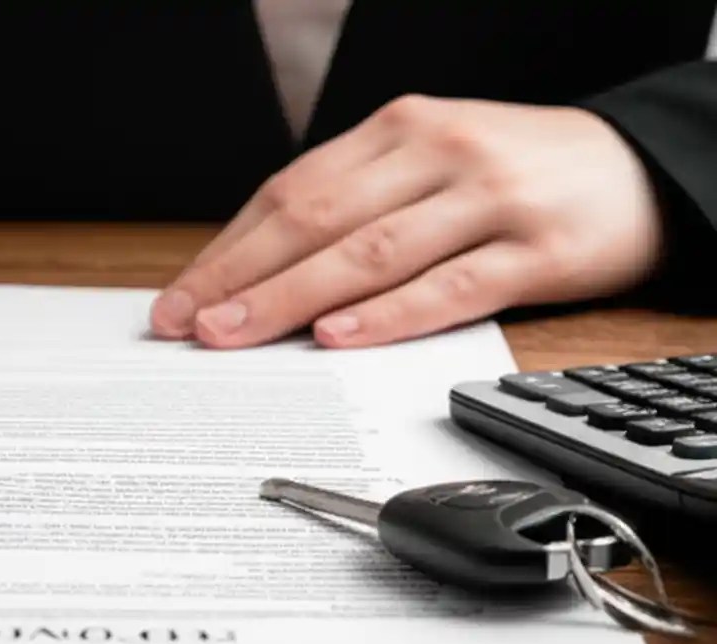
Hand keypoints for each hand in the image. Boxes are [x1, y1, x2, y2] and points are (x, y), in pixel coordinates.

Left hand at [150, 95, 663, 348]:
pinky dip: (389, 316)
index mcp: (397, 130)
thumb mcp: (428, 164)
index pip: (291, 190)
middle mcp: (435, 154)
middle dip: (241, 276)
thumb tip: (261, 271)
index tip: (181, 296)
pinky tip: (338, 338)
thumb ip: (357, 205)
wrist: (637, 167)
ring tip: (235, 334)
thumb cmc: (511, 174)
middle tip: (187, 323)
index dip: (228, 248)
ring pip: (371, 253)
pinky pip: (449, 287)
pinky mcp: (537, 250)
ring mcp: (487, 199)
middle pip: (317, 219)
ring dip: (292, 298)